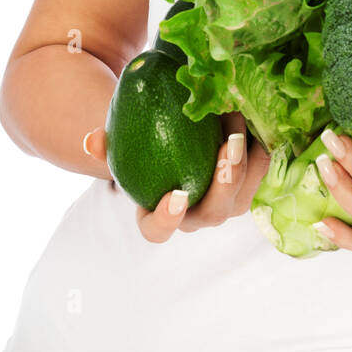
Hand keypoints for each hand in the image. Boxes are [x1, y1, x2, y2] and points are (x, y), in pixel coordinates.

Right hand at [83, 111, 270, 243]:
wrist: (174, 139)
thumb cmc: (143, 149)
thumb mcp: (123, 146)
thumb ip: (106, 146)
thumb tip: (92, 141)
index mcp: (160, 215)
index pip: (158, 230)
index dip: (167, 219)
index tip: (175, 195)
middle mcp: (195, 216)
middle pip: (213, 213)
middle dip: (224, 184)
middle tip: (225, 148)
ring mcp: (224, 205)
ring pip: (242, 197)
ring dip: (246, 165)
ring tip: (239, 128)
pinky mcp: (247, 187)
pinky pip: (259, 175)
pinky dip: (258, 151)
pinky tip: (253, 121)